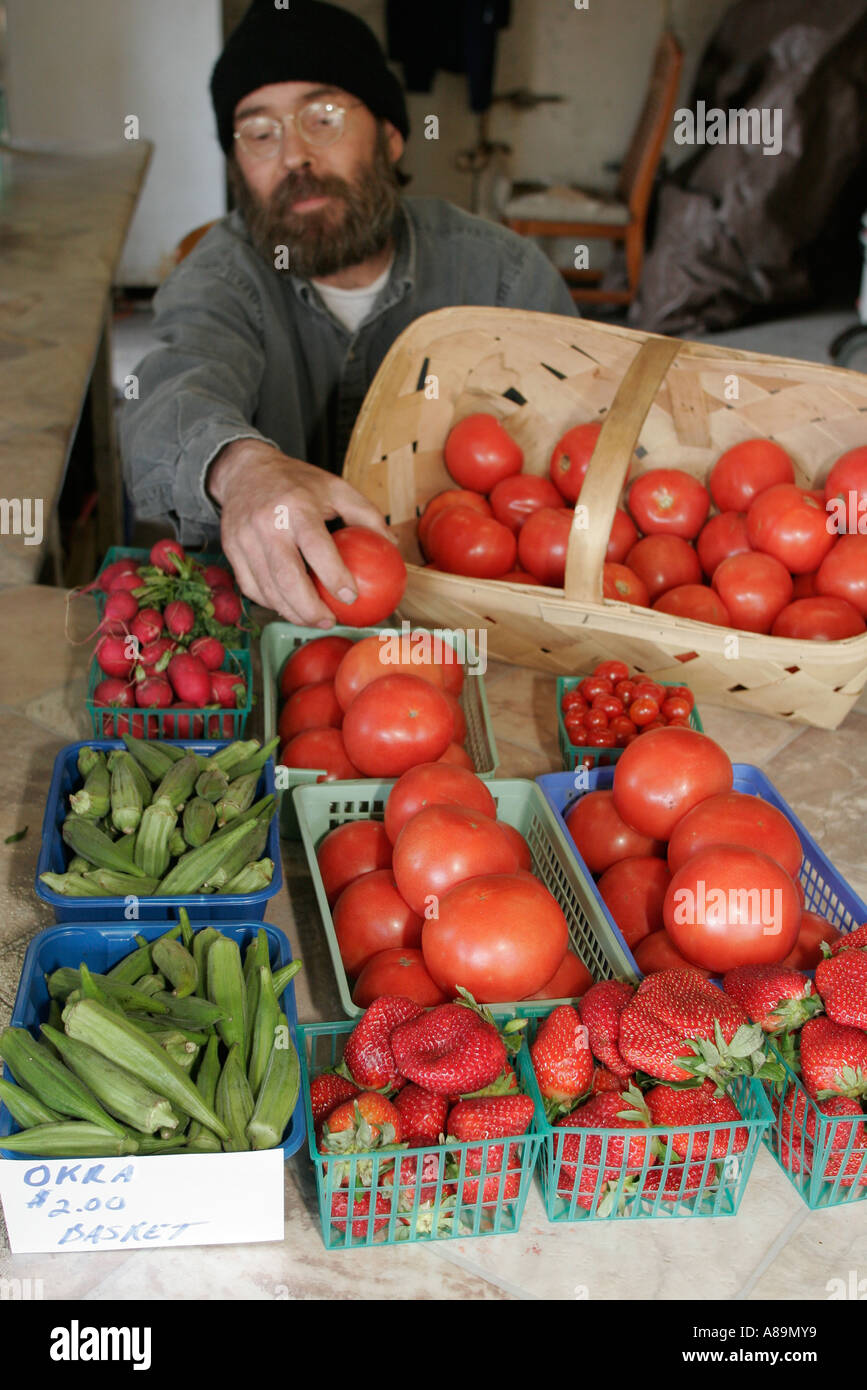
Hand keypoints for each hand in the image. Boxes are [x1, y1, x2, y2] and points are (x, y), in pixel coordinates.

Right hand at [207, 439, 393, 625]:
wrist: (245, 470)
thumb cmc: (297, 482)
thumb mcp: (336, 487)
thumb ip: (366, 514)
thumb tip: (392, 545)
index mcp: (296, 506)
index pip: (316, 547)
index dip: (334, 575)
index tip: (350, 596)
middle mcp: (266, 523)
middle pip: (286, 577)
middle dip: (308, 608)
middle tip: (329, 621)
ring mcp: (243, 539)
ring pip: (266, 588)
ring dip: (291, 612)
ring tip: (313, 620)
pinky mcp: (230, 550)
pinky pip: (251, 587)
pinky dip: (271, 602)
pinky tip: (289, 607)